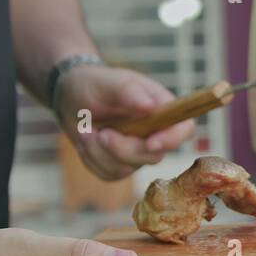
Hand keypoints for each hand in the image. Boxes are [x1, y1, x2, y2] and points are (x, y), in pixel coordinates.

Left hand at [55, 65, 194, 179]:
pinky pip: (109, 173)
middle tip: (101, 133)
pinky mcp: (118, 165)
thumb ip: (129, 91)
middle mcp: (155, 134)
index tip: (151, 142)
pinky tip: (86, 140)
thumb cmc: (95, 84)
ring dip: (100, 152)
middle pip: (153, 156)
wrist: (71, 97)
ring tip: (85, 130)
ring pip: (127, 168)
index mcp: (162, 110)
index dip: (173, 140)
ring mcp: (137, 152)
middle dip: (123, 148)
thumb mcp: (109, 81)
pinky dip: (91, 158)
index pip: (184, 130)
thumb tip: (150, 106)